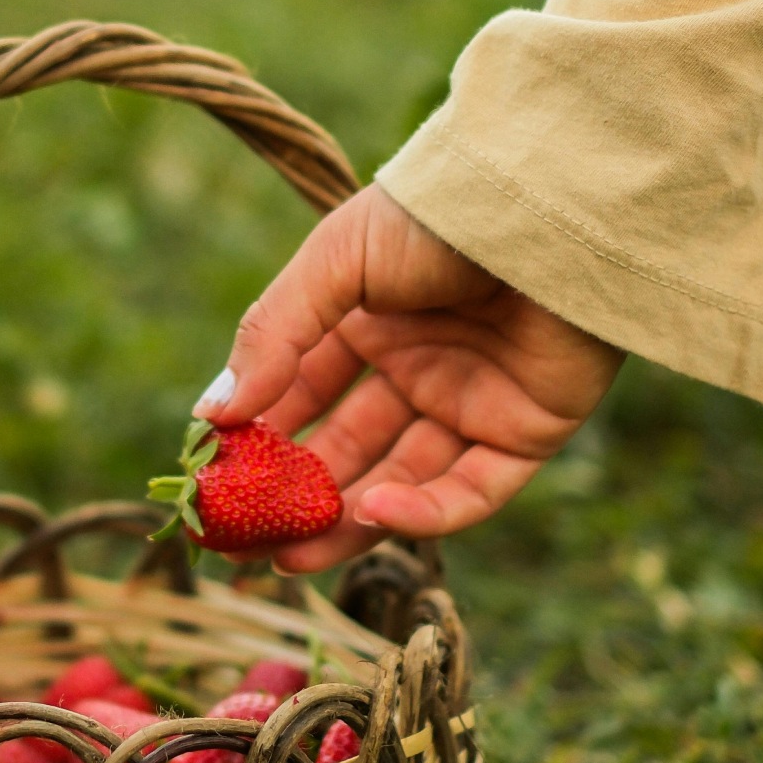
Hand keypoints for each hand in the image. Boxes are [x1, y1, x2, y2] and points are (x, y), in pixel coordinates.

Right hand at [194, 185, 622, 571]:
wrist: (550, 205)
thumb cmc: (437, 218)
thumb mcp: (334, 263)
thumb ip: (273, 337)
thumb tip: (212, 416)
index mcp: (367, 324)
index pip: (302, 399)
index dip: (260, 442)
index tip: (216, 486)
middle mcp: (417, 368)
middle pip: (347, 453)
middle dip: (296, 501)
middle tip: (245, 546)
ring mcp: (470, 404)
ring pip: (401, 483)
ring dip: (346, 523)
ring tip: (290, 558)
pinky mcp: (525, 434)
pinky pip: (469, 490)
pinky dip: (422, 511)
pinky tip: (372, 512)